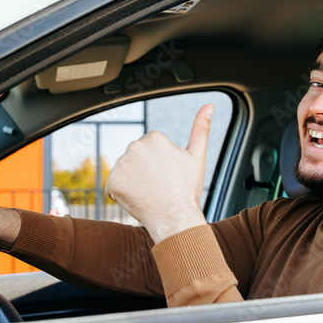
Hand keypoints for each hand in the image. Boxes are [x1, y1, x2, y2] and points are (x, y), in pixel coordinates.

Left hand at [105, 104, 213, 243]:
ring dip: (133, 183)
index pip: (150, 150)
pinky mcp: (112, 182)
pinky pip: (114, 187)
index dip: (159, 165)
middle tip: (159, 187)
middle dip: (144, 172)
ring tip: (149, 194)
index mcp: (154, 137)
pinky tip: (137, 200)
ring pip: (125, 173)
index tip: (167, 176)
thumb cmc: (188, 189)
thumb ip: (201, 128)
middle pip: (136, 159)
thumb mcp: (197, 156)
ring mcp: (122, 164)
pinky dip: (122, 195)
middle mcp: (135, 146)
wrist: (176, 218)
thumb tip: (209, 105)